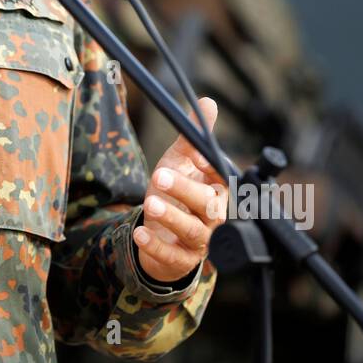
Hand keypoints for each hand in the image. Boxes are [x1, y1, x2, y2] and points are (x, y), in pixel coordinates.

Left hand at [134, 97, 227, 284]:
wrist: (162, 234)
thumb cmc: (175, 193)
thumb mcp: (179, 162)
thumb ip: (192, 137)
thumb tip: (207, 103)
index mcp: (217, 188)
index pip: (222, 178)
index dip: (212, 168)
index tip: (197, 157)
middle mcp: (214, 216)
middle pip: (208, 204)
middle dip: (185, 190)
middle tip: (159, 176)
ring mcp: (200, 240)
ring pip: (191, 231)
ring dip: (171, 217)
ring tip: (150, 203)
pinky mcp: (182, 260)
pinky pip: (172, 256)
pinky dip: (156, 246)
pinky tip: (140, 233)